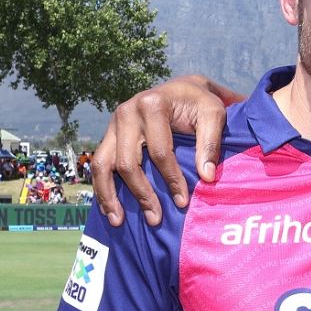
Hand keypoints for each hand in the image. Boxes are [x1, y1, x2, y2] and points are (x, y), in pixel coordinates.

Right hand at [93, 76, 242, 226]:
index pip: (160, 151)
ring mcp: (113, 124)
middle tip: (155, 219)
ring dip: (109, 196)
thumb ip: (211, 143)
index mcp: (152, 105)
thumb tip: (207, 177)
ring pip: (102, 164)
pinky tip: (108, 207)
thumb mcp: (213, 114)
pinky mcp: (108, 134)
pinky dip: (101, 187)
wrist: (181, 90)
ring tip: (119, 221)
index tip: (182, 202)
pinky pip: (97, 164)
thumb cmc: (199, 103)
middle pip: (127, 162)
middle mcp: (127, 112)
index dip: (171, 179)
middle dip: (141, 193)